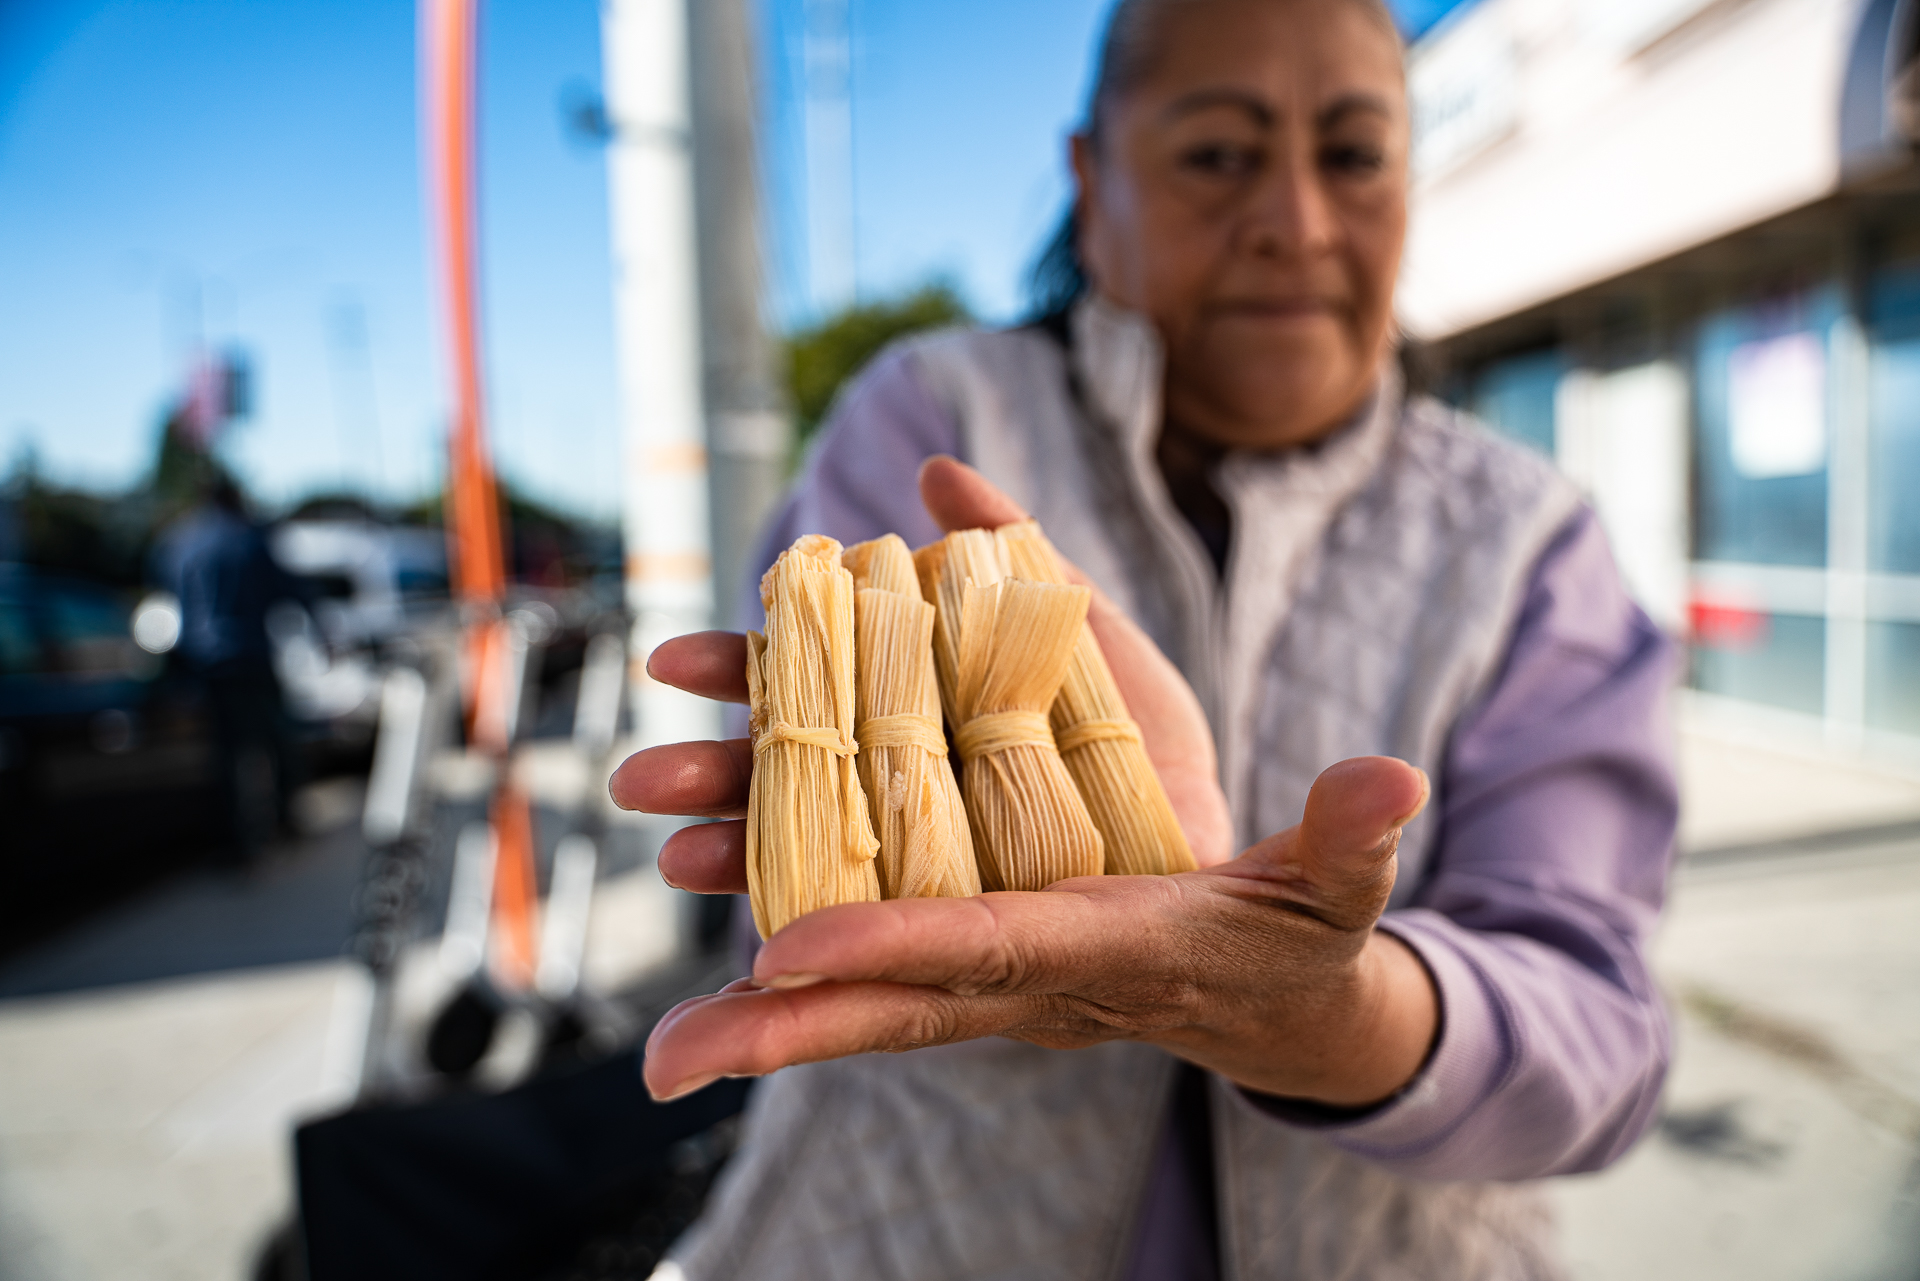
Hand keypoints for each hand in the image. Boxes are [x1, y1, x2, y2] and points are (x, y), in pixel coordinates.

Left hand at [609, 458, 1437, 1103]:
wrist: (1274, 1015)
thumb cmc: (1302, 942)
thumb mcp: (1335, 889)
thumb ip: (1354, 838)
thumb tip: (1396, 774)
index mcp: (1109, 952)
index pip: (993, 947)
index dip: (899, 947)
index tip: (793, 949)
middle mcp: (1033, 985)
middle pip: (895, 1008)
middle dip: (785, 1034)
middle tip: (669, 1064)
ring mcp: (999, 989)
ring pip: (868, 1006)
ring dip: (767, 1024)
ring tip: (665, 1053)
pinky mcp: (982, 974)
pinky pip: (880, 983)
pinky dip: (805, 997)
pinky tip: (729, 987)